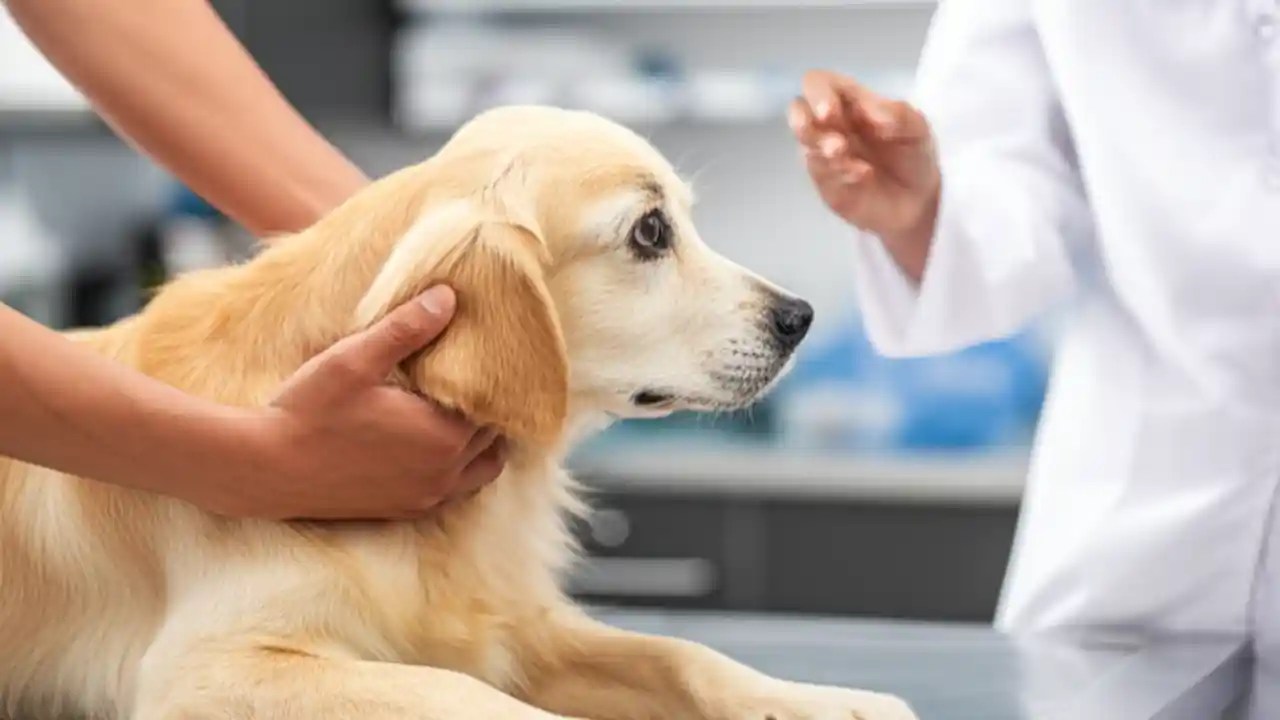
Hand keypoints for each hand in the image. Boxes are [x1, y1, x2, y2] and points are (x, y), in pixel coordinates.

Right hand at [208, 286, 504, 519]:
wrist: (265, 470)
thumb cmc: (308, 411)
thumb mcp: (355, 359)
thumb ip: (406, 328)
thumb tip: (449, 297)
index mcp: (443, 435)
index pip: (495, 404)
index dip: (493, 380)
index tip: (483, 358)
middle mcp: (444, 472)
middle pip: (493, 437)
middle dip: (490, 408)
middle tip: (477, 379)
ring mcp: (426, 496)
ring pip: (483, 470)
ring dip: (481, 444)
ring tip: (462, 413)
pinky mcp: (405, 511)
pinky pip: (455, 493)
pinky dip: (460, 472)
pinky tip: (437, 447)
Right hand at [789, 70, 941, 279]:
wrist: (919, 200)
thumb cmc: (914, 154)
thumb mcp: (918, 129)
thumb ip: (898, 114)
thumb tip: (868, 108)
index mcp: (849, 101)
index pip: (818, 84)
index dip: (816, 93)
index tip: (829, 111)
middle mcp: (830, 125)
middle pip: (797, 111)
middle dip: (804, 122)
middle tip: (834, 140)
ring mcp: (824, 155)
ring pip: (806, 145)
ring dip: (824, 150)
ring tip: (848, 158)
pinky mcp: (826, 183)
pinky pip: (821, 174)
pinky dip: (839, 173)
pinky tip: (862, 176)